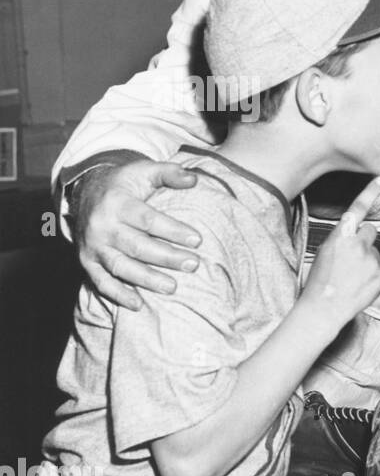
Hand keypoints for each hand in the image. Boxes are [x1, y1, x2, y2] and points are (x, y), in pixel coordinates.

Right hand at [72, 160, 201, 309]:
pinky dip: (117, 294)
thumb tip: (193, 179)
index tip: (198, 240)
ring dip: (146, 279)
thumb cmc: (124, 183)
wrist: (85, 191)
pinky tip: (138, 305)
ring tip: (172, 287)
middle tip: (194, 264)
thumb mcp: (144, 170)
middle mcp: (102, 226)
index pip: (148, 219)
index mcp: (117, 203)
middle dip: (166, 257)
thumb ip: (169, 173)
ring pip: (120, 266)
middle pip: (137, 245)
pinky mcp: (87, 261)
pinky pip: (100, 281)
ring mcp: (93, 246)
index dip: (173, 230)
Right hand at [298, 177, 379, 331]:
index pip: (357, 209)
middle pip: (371, 231)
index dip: (370, 192)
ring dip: (369, 259)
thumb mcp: (324, 252)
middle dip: (365, 240)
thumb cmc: (319, 280)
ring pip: (376, 251)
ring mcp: (371, 260)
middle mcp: (357, 244)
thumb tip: (357, 232)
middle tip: (353, 257)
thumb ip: (342, 239)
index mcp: (340, 237)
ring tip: (354, 275)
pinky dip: (376, 272)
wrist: (324, 308)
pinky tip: (363, 282)